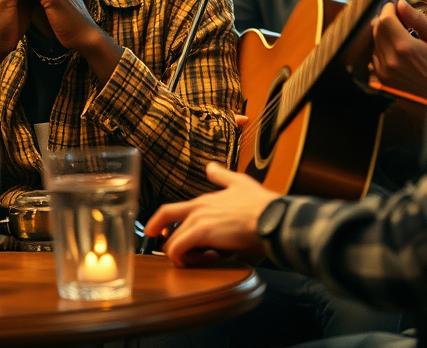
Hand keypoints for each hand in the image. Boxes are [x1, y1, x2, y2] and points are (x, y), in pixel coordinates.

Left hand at [144, 162, 277, 267]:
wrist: (272, 216)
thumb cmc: (261, 204)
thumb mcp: (239, 183)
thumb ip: (222, 177)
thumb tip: (210, 167)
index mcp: (203, 201)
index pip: (169, 211)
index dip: (157, 223)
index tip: (153, 233)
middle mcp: (196, 209)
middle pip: (167, 228)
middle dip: (171, 245)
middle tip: (184, 256)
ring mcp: (198, 220)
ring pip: (172, 242)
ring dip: (184, 256)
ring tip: (204, 259)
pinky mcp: (202, 232)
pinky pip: (179, 250)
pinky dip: (186, 260)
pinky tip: (206, 260)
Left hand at [370, 0, 426, 100]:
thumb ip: (418, 19)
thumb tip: (401, 3)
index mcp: (404, 47)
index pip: (385, 19)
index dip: (388, 9)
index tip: (395, 6)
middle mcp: (389, 59)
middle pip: (377, 29)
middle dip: (386, 20)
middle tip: (399, 20)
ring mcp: (382, 70)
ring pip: (375, 43)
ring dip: (384, 36)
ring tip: (402, 40)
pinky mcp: (379, 79)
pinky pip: (374, 57)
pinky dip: (383, 51)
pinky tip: (397, 54)